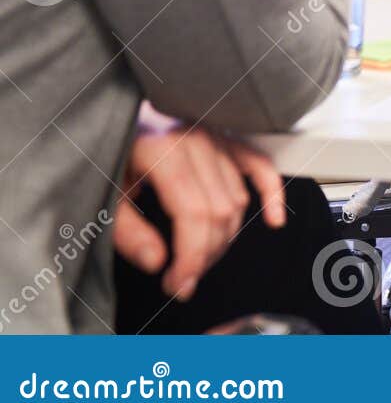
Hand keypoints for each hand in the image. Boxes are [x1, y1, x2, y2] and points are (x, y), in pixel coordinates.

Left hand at [114, 117, 285, 301]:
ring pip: (238, 199)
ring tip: (201, 259)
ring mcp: (215, 138)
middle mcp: (196, 142)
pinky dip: (272, 194)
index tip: (178, 284)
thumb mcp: (104, 195)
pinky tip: (274, 220)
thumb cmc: (106, 155)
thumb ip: (127, 231)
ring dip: (225, 238)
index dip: (191, 256)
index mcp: (163, 151)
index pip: (194, 214)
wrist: (110, 118)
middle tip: (184, 280)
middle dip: (206, 254)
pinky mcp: (225, 139)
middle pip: (220, 212)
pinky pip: (260, 166)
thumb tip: (159, 262)